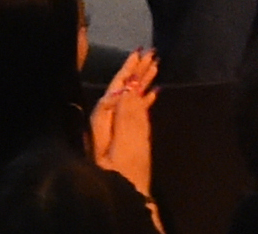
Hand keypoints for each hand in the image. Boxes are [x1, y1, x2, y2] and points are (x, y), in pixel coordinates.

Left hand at [91, 47, 159, 197]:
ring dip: (141, 83)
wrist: (126, 204)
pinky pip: (134, 113)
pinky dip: (144, 100)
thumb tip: (130, 89)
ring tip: (155, 65)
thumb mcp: (126, 147)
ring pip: (127, 101)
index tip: (140, 56)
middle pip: (118, 94)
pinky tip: (155, 93)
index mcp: (101, 126)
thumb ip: (128, 117)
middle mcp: (105, 127)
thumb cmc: (125, 177)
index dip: (126, 74)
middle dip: (133, 73)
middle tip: (150, 53)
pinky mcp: (126, 142)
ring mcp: (115, 134)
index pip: (113, 93)